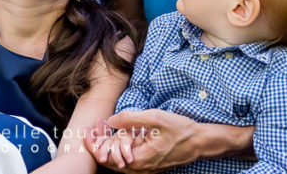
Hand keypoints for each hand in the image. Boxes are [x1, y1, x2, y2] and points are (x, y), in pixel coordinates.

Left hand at [85, 110, 203, 172]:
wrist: (200, 142)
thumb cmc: (180, 130)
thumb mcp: (155, 118)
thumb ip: (131, 119)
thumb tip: (111, 121)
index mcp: (139, 160)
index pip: (106, 157)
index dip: (93, 144)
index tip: (87, 130)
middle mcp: (140, 168)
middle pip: (109, 162)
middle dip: (98, 145)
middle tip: (93, 128)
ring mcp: (145, 168)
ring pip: (117, 162)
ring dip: (107, 147)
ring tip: (102, 131)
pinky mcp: (149, 165)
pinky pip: (127, 160)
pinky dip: (118, 150)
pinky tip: (118, 136)